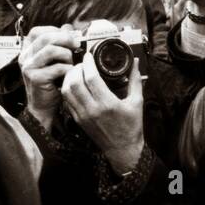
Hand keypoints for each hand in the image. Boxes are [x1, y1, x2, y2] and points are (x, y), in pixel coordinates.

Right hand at [19, 24, 79, 129]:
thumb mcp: (54, 60)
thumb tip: (68, 27)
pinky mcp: (35, 78)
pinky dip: (67, 69)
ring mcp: (28, 67)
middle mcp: (25, 57)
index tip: (68, 36)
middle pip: (46, 38)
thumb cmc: (51, 82)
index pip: (37, 32)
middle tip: (77, 45)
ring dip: (67, 55)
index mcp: (27, 50)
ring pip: (51, 51)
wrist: (44, 106)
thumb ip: (59, 43)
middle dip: (65, 39)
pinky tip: (69, 74)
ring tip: (71, 63)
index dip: (54, 31)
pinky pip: (57, 67)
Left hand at [60, 52, 145, 172]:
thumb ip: (135, 80)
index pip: (90, 78)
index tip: (89, 55)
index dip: (88, 63)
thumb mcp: (137, 102)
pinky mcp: (78, 120)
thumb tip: (134, 62)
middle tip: (83, 63)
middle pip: (74, 82)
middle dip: (77, 68)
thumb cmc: (131, 127)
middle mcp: (92, 109)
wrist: (122, 149)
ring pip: (66, 91)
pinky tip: (75, 84)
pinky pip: (66, 101)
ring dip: (69, 78)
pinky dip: (68, 89)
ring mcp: (82, 115)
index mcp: (108, 104)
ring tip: (78, 72)